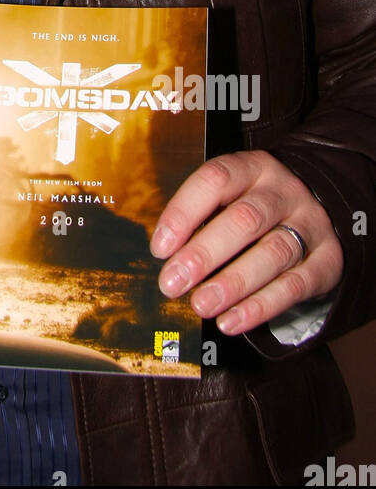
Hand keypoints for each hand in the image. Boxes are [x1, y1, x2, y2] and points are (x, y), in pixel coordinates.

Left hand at [150, 150, 342, 334]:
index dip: (184, 213)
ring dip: (232, 284)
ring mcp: (310, 224)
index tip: (160, 248)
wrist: (319, 210)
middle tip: (173, 282)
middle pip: (246, 219)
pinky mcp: (328, 259)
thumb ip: (199, 219)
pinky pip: (296, 286)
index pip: (215, 180)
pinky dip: (260, 307)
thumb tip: (163, 256)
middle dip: (204, 254)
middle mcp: (283, 192)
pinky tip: (231, 321)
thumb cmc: (254, 207)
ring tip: (201, 305)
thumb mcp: (229, 197)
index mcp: (252, 167)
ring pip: (273, 253)